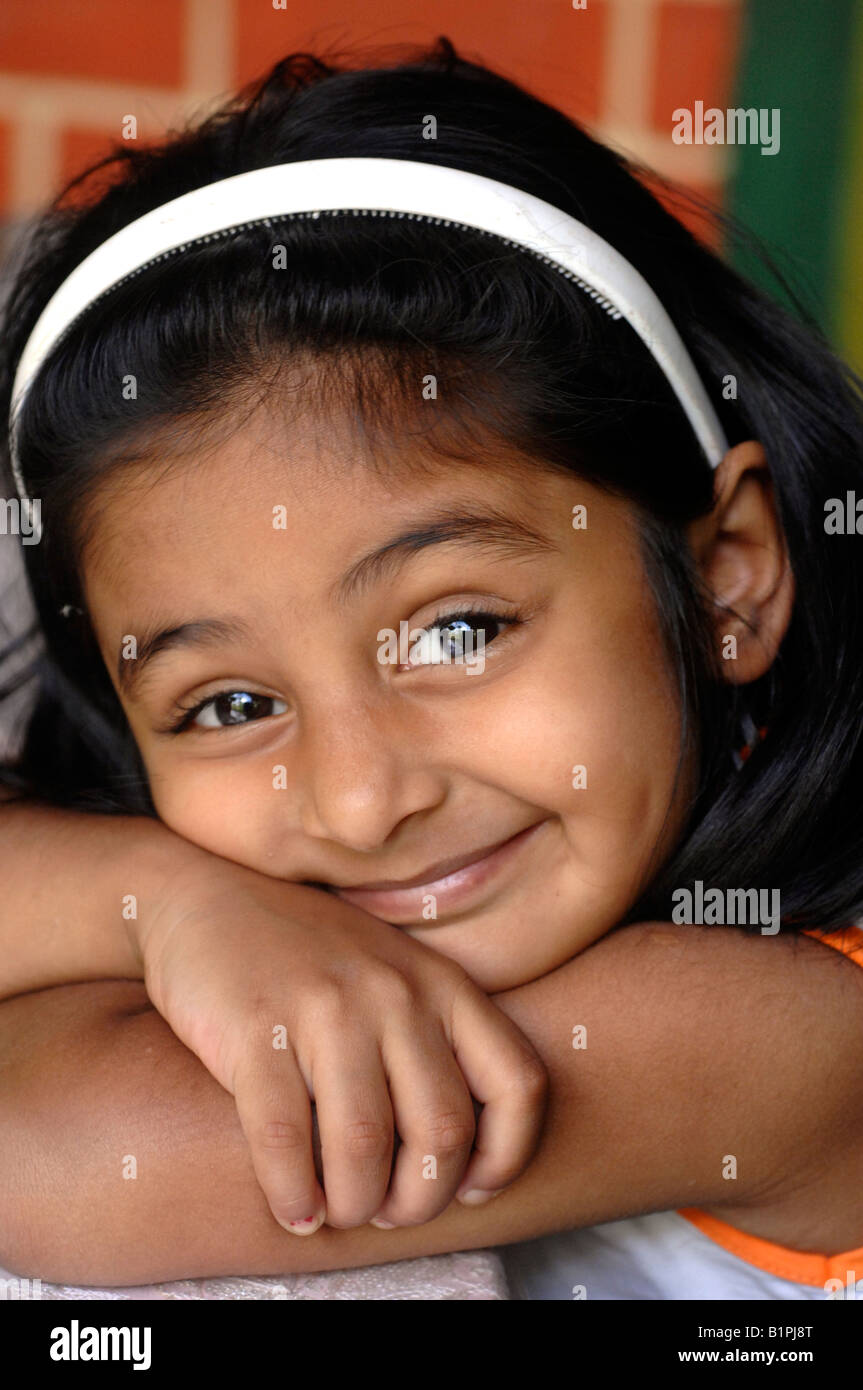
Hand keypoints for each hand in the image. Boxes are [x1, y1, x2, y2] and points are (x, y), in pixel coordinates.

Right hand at [132, 860, 547, 1234]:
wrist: (209, 900)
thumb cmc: (310, 958)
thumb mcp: (396, 977)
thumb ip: (435, 1044)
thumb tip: (461, 1166)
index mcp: (442, 984)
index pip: (516, 1084)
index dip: (505, 1155)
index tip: (471, 1189)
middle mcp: (396, 993)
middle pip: (443, 1131)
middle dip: (418, 1199)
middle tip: (386, 1212)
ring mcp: (328, 1007)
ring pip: (365, 1146)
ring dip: (353, 1205)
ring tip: (336, 1213)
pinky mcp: (256, 1028)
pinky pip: (285, 1139)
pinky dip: (292, 1194)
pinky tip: (293, 1210)